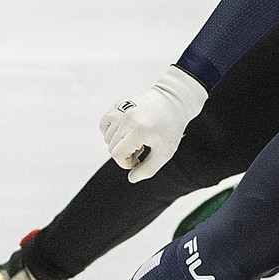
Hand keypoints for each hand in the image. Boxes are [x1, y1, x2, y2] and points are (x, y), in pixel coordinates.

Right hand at [99, 65, 207, 182]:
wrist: (174, 101)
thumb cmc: (171, 128)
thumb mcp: (165, 152)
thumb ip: (149, 169)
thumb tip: (132, 179)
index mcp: (139, 130)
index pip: (117, 154)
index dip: (126, 162)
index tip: (139, 161)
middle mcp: (127, 118)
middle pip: (111, 147)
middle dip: (125, 153)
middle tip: (142, 148)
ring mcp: (121, 109)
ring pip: (107, 137)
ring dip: (119, 143)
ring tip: (137, 139)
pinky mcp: (118, 104)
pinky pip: (104, 124)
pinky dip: (111, 132)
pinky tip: (125, 132)